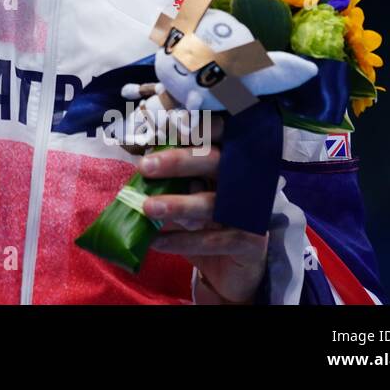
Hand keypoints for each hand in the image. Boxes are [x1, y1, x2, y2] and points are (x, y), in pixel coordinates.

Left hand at [139, 117, 268, 304]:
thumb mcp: (186, 194)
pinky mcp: (251, 241)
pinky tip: (157, 242)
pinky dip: (183, 241)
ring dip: (177, 204)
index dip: (199, 126)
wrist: (229, 269)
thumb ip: (170, 177)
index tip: (169, 120)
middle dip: (178, 161)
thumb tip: (138, 159)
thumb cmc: (203, 222)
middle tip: (145, 166)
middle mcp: (243, 180)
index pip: (217, 135)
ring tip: (147, 208)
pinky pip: (214, 240)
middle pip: (214, 162)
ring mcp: (251, 210)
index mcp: (227, 160)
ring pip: (211, 202)